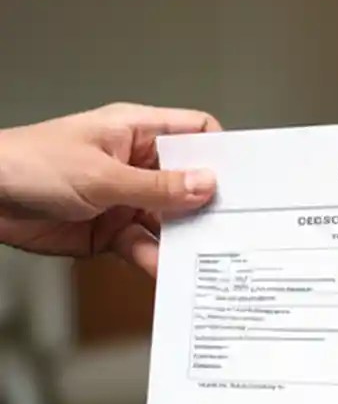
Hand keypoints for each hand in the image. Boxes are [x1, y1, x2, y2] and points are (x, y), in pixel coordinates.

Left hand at [0, 102, 221, 275]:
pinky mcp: (110, 230)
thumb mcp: (101, 175)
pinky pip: (144, 245)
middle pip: (189, 183)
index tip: (243, 180)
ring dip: (183, 239)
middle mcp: (136, 164)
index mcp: (137, 132)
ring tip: (203, 257)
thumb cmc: (28, 164)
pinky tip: (165, 271)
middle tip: (232, 227)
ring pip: (170, 220)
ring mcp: (125, 198)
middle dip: (208, 205)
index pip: (195, 132)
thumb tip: (207, 185)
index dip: (220, 153)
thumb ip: (158, 186)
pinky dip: (155, 259)